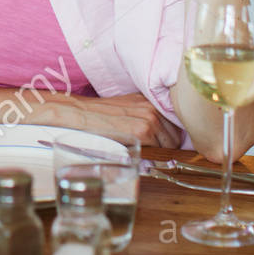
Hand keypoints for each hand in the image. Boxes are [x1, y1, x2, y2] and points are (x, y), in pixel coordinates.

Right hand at [28, 93, 183, 148]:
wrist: (77, 113)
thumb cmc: (98, 116)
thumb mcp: (124, 109)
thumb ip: (143, 116)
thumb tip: (162, 133)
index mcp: (148, 100)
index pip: (175, 122)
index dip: (172, 134)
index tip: (165, 142)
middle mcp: (152, 107)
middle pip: (176, 133)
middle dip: (169, 143)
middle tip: (153, 149)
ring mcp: (149, 118)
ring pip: (171, 142)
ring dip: (162, 150)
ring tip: (145, 151)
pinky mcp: (142, 131)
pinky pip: (161, 148)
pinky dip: (155, 153)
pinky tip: (140, 151)